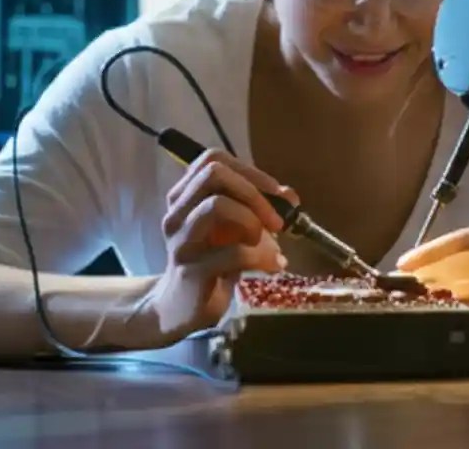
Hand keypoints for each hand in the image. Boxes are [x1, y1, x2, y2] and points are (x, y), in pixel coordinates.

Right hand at [140, 149, 297, 345]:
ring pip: (216, 206)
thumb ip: (257, 209)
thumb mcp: (234, 230)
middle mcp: (178, 213)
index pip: (213, 160)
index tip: (276, 193)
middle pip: (213, 174)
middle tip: (275, 220)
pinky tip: (273, 266)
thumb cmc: (211, 262)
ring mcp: (182, 242)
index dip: (250, 171)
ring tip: (264, 242)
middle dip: (253, 192)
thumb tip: (290, 197)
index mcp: (186, 196)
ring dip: (252, 221)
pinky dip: (261, 256)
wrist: (179, 309)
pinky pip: (232, 253)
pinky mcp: (191, 272)